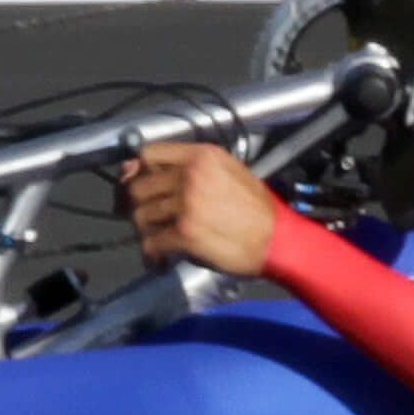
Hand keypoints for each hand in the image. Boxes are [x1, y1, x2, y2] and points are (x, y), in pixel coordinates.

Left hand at [118, 140, 286, 280]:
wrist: (278, 240)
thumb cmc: (257, 209)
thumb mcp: (229, 172)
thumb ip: (192, 168)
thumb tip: (151, 172)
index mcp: (201, 156)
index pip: (148, 153)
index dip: (136, 172)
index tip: (136, 185)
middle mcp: (190, 175)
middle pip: (138, 186)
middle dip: (135, 206)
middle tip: (144, 221)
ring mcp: (186, 204)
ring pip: (140, 216)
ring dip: (143, 232)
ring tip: (156, 242)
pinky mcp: (185, 233)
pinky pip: (150, 243)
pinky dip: (150, 255)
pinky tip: (158, 261)